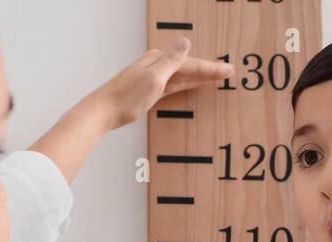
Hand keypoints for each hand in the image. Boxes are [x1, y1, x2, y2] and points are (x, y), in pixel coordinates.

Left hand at [90, 37, 233, 130]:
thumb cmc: (125, 97)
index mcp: (158, 60)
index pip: (191, 63)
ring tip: (217, 77)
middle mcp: (156, 65)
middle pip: (188, 67)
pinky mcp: (149, 91)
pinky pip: (173, 85)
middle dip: (208, 70)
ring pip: (182, 76)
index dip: (210, 67)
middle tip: (228, 72)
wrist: (102, 111)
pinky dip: (186, 84)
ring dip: (199, 76)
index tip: (228, 70)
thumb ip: (171, 61)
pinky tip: (192, 84)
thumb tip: (185, 41)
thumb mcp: (153, 78)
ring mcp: (152, 78)